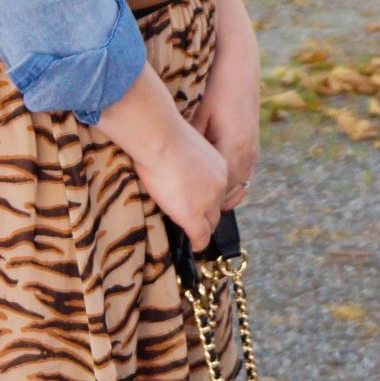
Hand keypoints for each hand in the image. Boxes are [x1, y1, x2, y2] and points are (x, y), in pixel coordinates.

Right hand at [92, 62, 229, 250]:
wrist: (160, 138)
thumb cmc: (162, 133)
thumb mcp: (179, 143)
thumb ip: (180, 155)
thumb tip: (166, 152)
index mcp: (218, 165)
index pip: (217, 190)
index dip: (207, 201)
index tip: (197, 205)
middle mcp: (219, 184)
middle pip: (216, 210)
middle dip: (207, 219)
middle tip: (196, 227)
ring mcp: (208, 201)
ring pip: (209, 224)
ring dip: (201, 231)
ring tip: (193, 238)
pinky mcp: (194, 215)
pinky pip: (199, 237)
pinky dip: (197, 244)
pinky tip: (194, 248)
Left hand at [191, 0, 260, 208]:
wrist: (237, 59)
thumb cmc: (213, 85)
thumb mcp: (195, 116)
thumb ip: (191, 143)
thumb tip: (173, 164)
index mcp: (234, 147)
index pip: (222, 190)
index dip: (205, 206)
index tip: (189, 216)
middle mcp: (247, 150)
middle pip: (233, 192)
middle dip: (214, 206)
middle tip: (195, 219)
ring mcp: (252, 145)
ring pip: (241, 182)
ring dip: (224, 195)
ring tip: (205, 208)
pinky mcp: (251, 139)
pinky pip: (244, 171)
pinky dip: (232, 181)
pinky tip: (217, 184)